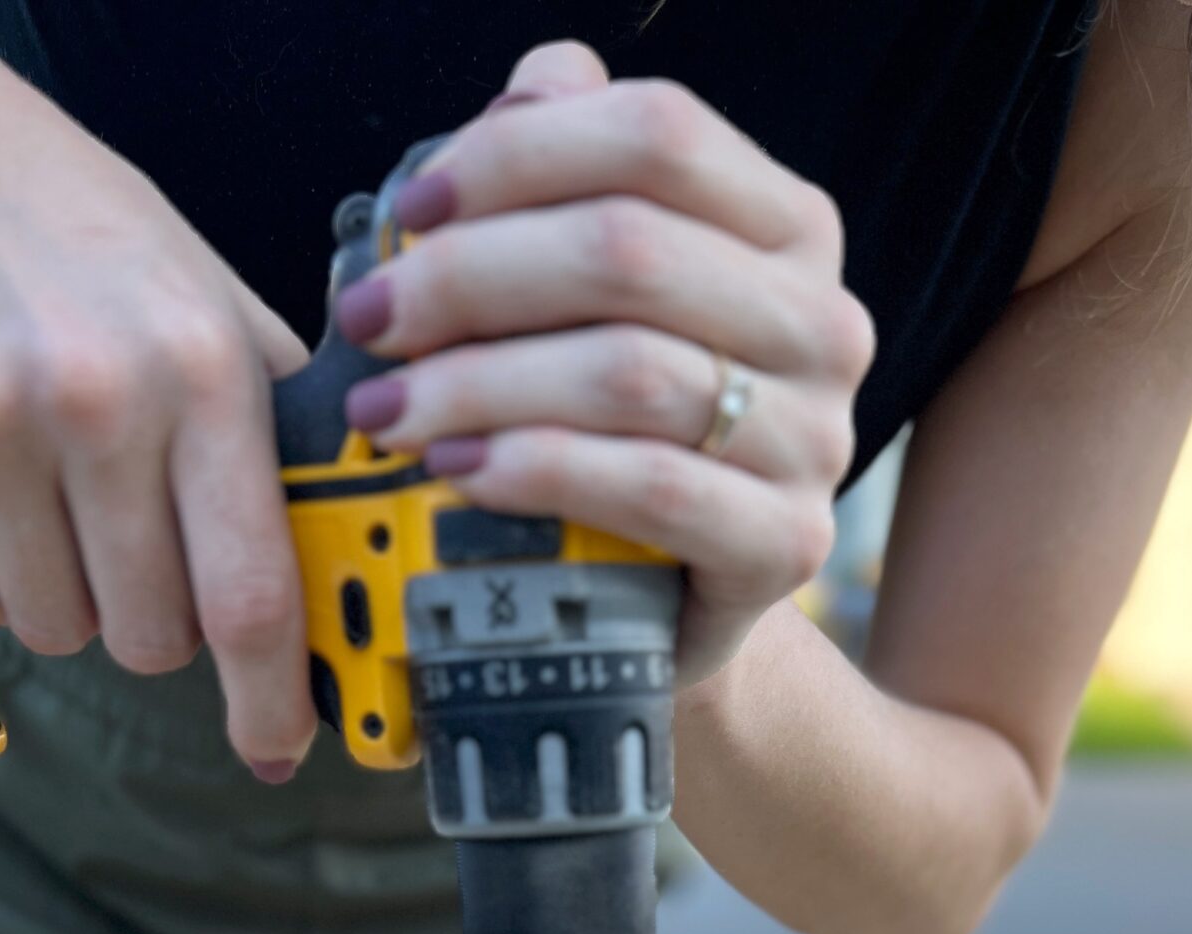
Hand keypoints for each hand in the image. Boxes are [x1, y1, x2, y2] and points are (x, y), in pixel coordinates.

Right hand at [0, 40, 315, 777]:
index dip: (272, 695)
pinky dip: (1, 573)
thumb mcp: (215, 306)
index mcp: (206, 376)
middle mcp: (102, 402)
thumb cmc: (84, 236)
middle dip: (164, 625)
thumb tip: (350, 556)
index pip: (251, 591)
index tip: (281, 746)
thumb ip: (281, 433)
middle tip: (148, 551)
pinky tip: (6, 489)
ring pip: (62, 628)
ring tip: (68, 501)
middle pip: (153, 634)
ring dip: (76, 599)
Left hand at [333, 43, 874, 685]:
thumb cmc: (617, 427)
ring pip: (630, 373)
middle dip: (472, 279)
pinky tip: (459, 472)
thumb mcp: (598, 296)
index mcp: (786, 226)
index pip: (657, 135)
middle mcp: (820, 321)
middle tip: (370, 322)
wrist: (675, 593)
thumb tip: (536, 82)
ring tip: (389, 412)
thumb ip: (575, 178)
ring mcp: (814, 438)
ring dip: (482, 385)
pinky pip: (650, 488)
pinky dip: (538, 472)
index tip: (410, 210)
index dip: (517, 157)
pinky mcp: (786, 543)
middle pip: (630, 250)